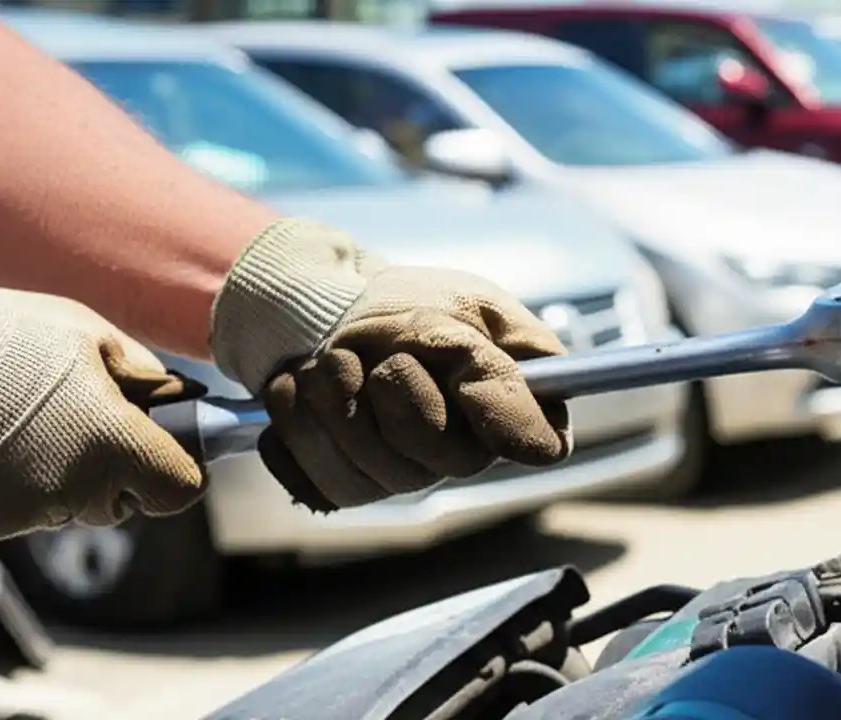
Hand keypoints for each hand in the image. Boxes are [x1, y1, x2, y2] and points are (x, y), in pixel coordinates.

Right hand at [0, 279, 204, 547]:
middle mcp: (70, 491)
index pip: (178, 489)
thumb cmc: (3, 332)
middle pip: (116, 502)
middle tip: (67, 420)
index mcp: (113, 445)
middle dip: (106, 470)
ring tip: (11, 422)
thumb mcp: (91, 336)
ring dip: (51, 477)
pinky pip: (8, 514)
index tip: (163, 452)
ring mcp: (16, 515)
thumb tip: (182, 399)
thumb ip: (145, 376)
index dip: (175, 471)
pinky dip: (2, 488)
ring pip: (60, 508)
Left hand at [211, 220, 569, 510]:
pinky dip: (296, 423)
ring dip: (333, 401)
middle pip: (437, 463)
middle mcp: (463, 453)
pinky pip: (315, 482)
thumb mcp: (464, 313)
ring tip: (332, 358)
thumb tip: (544, 451)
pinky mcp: (343, 483)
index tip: (462, 378)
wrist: (331, 303)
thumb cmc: (410, 302)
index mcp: (511, 407)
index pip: (537, 446)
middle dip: (393, 392)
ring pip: (369, 475)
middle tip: (377, 352)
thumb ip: (499, 376)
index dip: (498, 418)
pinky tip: (301, 388)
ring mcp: (402, 475)